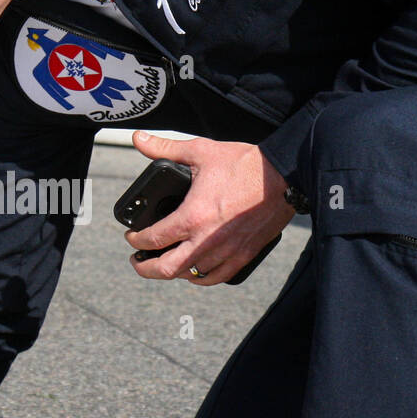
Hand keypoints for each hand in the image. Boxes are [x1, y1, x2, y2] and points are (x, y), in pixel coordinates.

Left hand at [124, 131, 293, 284]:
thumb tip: (138, 139)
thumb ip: (166, 148)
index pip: (153, 239)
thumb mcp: (201, 151)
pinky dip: (200, 278)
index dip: (136, 241)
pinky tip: (193, 272)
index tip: (131, 237)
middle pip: (166, 269)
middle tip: (137, 260)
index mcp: (192, 216)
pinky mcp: (243, 256)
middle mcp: (206, 240)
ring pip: (190, 275)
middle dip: (145, 268)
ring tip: (164, 262)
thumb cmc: (245, 164)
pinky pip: (216, 278)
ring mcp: (226, 251)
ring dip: (172, 271)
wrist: (285, 176)